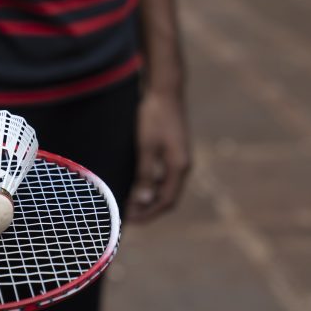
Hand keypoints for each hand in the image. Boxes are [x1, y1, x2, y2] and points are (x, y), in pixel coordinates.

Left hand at [127, 90, 190, 222]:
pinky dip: (151, 185)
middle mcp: (183, 165)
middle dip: (149, 210)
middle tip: (128, 217)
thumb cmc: (154, 116)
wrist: (164, 90)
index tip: (130, 220)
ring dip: (149, 198)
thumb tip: (144, 201)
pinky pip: (164, 176)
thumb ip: (146, 175)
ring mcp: (179, 158)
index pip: (166, 201)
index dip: (148, 214)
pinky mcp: (173, 150)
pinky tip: (137, 185)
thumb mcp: (146, 147)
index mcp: (179, 167)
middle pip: (168, 197)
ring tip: (129, 204)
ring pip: (166, 187)